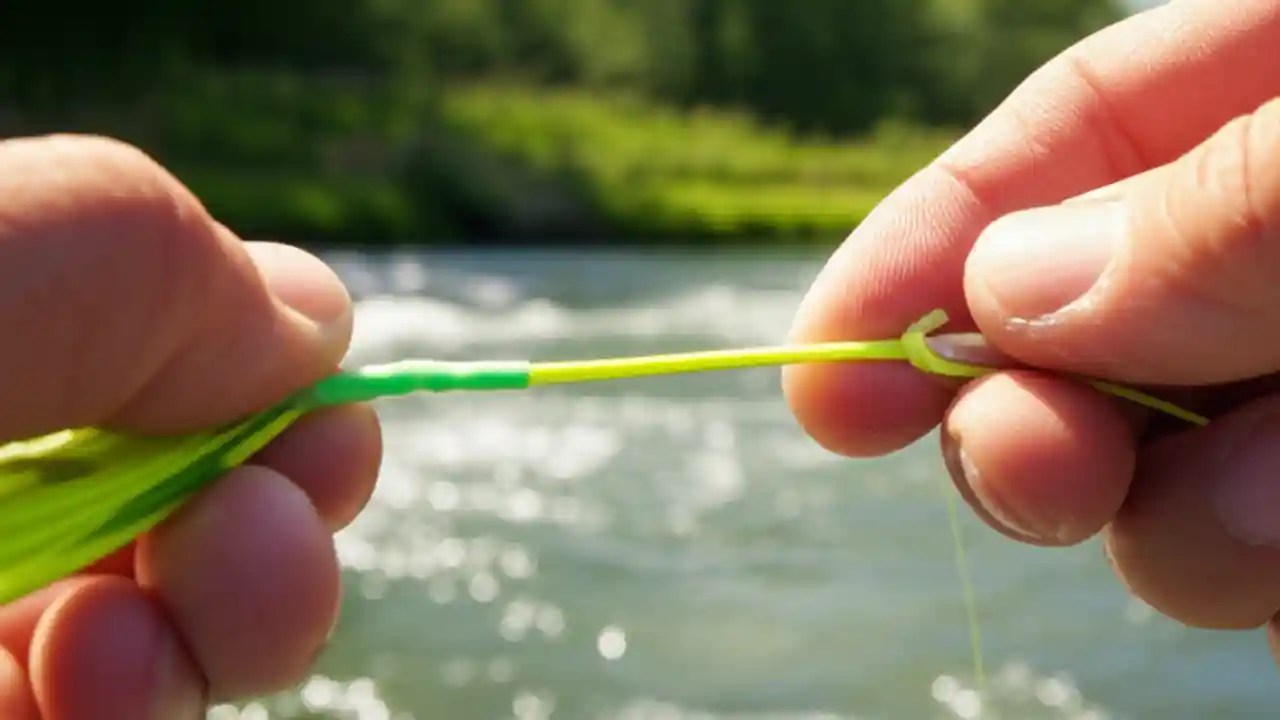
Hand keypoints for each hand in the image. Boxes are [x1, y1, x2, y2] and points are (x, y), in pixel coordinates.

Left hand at [0, 136, 381, 717]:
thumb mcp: (26, 247)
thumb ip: (182, 273)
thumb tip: (318, 329)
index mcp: (19, 355)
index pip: (183, 402)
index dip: (285, 427)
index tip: (328, 435)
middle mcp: (0, 479)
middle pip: (201, 532)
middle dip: (276, 536)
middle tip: (252, 523)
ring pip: (171, 650)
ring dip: (228, 626)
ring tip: (156, 609)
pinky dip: (129, 710)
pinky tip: (90, 668)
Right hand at [786, 1, 1279, 644]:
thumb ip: (1223, 205)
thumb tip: (1004, 293)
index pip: (1079, 134)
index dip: (936, 234)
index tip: (828, 354)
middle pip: (1090, 326)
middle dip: (1026, 410)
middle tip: (1027, 466)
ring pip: (1170, 472)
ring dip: (1167, 517)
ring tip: (1267, 518)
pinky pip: (1258, 557)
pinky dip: (1248, 569)